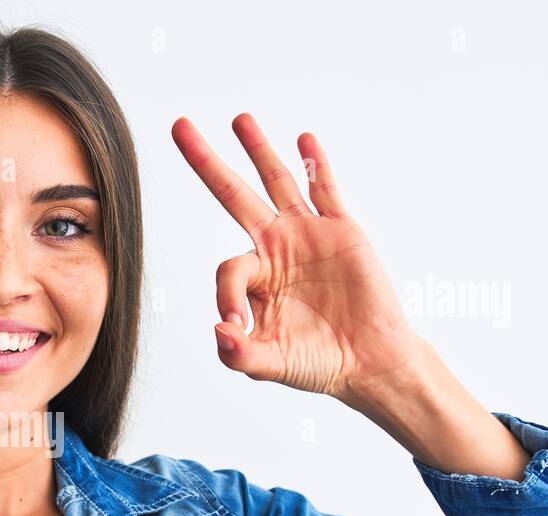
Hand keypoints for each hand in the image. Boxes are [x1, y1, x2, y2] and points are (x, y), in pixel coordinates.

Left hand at [172, 113, 421, 402]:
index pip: (228, 269)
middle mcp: (274, 248)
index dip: (227, 295)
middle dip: (207, 162)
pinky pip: (325, 189)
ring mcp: (307, 234)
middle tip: (180, 126)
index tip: (236, 326)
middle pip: (233, 195)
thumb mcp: (270, 364)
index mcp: (254, 278)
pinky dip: (316, 164)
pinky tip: (303, 139)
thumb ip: (238, 355)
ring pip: (276, 181)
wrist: (368, 361)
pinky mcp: (341, 230)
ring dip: (258, 149)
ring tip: (238, 118)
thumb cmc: (316, 363)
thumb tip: (219, 331)